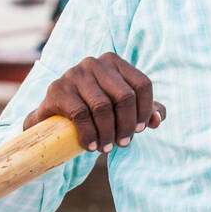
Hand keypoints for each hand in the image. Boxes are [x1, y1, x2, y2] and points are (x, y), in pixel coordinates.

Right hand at [23, 52, 165, 152]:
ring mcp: (74, 74)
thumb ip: (145, 112)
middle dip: (127, 126)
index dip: (145, 110)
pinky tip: (90, 146)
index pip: (142, 84)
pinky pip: (81, 115)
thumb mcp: (121, 111)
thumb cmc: (93, 112)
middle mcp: (94, 63)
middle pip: (125, 96)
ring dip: (108, 134)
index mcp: (114, 62)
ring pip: (103, 107)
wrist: (53, 120)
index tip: (139, 130)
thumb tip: (157, 120)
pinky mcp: (57, 89)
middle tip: (122, 144)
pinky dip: (89, 135)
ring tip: (106, 149)